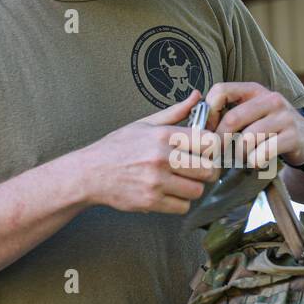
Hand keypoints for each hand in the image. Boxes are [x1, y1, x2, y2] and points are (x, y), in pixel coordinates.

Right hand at [79, 89, 221, 214]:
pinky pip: (182, 206)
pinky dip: (179, 202)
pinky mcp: (150, 201)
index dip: (213, 148)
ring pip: (197, 190)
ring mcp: (156, 181)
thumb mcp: (144, 124)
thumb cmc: (117, 148)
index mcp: (162, 135)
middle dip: (206, 170)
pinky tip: (170, 193)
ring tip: (181, 182)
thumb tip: (197, 97)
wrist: (90, 173)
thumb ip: (175, 112)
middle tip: (198, 170)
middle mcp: (161, 158)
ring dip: (193, 188)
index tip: (208, 151)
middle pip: (207, 169)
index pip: (207, 141)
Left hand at [204, 82, 303, 169]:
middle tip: (219, 153)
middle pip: (232, 119)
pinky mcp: (292, 136)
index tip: (207, 130)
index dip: (208, 112)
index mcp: (254, 89)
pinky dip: (255, 162)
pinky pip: (262, 153)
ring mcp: (284, 116)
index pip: (221, 90)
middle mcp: (270, 98)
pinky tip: (258, 161)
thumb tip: (198, 123)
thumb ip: (228, 113)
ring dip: (240, 154)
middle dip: (221, 141)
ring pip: (247, 139)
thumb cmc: (270, 128)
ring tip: (244, 157)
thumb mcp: (251, 113)